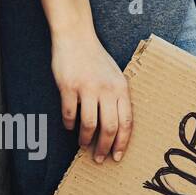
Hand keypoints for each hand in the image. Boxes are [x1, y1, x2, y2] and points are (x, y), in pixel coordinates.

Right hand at [51, 28, 132, 162]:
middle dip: (104, 147)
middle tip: (100, 158)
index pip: (126, 122)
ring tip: (83, 146)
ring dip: (86, 139)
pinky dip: (69, 124)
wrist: (76, 36)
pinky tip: (69, 128)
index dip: (122, 143)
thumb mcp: (115, 76)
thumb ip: (118, 97)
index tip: (117, 156)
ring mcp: (87, 88)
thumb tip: (118, 126)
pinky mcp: (68, 86)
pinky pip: (70, 113)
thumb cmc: (96, 58)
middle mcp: (106, 90)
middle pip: (109, 128)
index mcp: (121, 89)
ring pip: (89, 124)